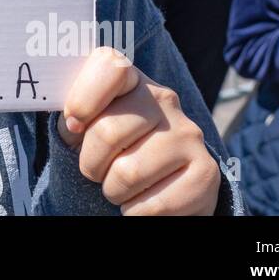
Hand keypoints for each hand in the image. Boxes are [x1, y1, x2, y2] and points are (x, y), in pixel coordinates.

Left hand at [61, 47, 221, 214]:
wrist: (163, 183)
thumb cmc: (112, 150)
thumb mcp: (88, 126)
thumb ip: (76, 115)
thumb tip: (73, 121)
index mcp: (132, 80)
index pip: (110, 67)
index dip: (82, 100)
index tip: (73, 126)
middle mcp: (165, 100)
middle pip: (108, 132)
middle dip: (91, 163)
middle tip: (98, 169)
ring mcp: (189, 134)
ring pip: (127, 174)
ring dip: (114, 191)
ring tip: (123, 185)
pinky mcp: (206, 173)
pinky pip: (152, 206)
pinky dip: (136, 212)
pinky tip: (144, 201)